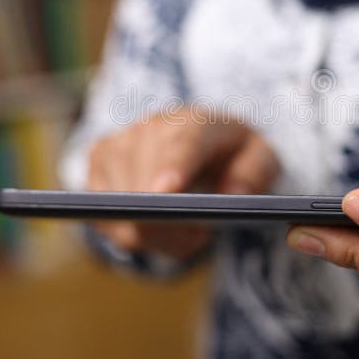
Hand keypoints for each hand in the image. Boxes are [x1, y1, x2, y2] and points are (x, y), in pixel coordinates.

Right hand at [88, 107, 279, 259]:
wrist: (200, 137)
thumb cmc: (232, 152)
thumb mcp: (261, 159)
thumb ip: (256, 172)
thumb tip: (233, 193)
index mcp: (195, 122)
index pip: (180, 145)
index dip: (170, 168)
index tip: (164, 194)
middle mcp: (149, 127)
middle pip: (144, 188)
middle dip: (170, 226)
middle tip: (200, 236)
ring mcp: (117, 145)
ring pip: (121, 211)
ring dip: (154, 235)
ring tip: (184, 229)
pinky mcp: (97, 165)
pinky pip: (106, 219)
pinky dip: (133, 234)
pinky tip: (158, 227)